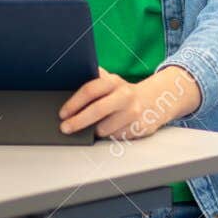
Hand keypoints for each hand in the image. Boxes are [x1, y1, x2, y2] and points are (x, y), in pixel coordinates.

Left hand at [59, 66, 199, 138]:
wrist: (155, 101)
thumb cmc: (123, 94)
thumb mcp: (110, 82)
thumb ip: (93, 81)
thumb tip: (68, 80)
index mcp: (114, 82)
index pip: (90, 90)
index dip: (73, 104)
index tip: (63, 114)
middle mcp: (126, 95)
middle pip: (97, 110)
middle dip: (78, 122)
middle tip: (66, 128)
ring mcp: (135, 112)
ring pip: (105, 128)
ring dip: (96, 131)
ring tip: (97, 126)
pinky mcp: (141, 127)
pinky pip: (116, 137)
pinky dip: (111, 135)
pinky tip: (115, 128)